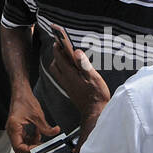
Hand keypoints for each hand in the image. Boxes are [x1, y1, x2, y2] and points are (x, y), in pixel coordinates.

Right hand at [6, 90, 59, 152]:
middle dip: (30, 148)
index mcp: (14, 127)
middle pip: (19, 147)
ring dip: (31, 144)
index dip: (29, 150)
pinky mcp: (17, 128)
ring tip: (40, 139)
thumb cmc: (24, 100)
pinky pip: (23, 138)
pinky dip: (30, 139)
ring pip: (21, 144)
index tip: (38, 149)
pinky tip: (37, 134)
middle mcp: (11, 129)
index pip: (19, 146)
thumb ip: (46, 127)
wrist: (21, 92)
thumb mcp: (38, 115)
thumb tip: (55, 132)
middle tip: (40, 147)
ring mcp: (14, 129)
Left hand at [48, 25, 110, 141]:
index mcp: (70, 75)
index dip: (58, 47)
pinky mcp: (69, 90)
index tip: (57, 38)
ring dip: (59, 62)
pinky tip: (71, 68)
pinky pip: (61, 76)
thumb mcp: (94, 78)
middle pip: (55, 64)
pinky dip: (63, 69)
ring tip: (66, 55)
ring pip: (57, 71)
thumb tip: (76, 52)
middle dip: (56, 54)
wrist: (95, 113)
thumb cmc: (97, 96)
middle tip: (61, 46)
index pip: (60, 58)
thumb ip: (84, 65)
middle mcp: (65, 80)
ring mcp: (66, 86)